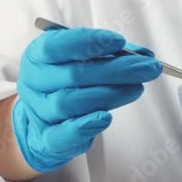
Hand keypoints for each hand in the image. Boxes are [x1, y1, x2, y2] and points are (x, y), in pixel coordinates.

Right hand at [12, 27, 161, 172]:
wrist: (45, 119)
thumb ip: (113, 54)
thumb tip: (145, 56)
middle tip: (147, 68)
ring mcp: (38, 112)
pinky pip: (61, 135)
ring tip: (136, 88)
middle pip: (73, 75)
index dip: (89, 42)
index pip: (57, 45)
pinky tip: (105, 118)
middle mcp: (34, 82)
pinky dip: (83, 127)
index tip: (119, 42)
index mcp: (38, 55)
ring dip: (109, 95)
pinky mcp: (46, 139)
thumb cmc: (69, 81)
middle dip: (116, 70)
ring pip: (70, 102)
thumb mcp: (84, 59)